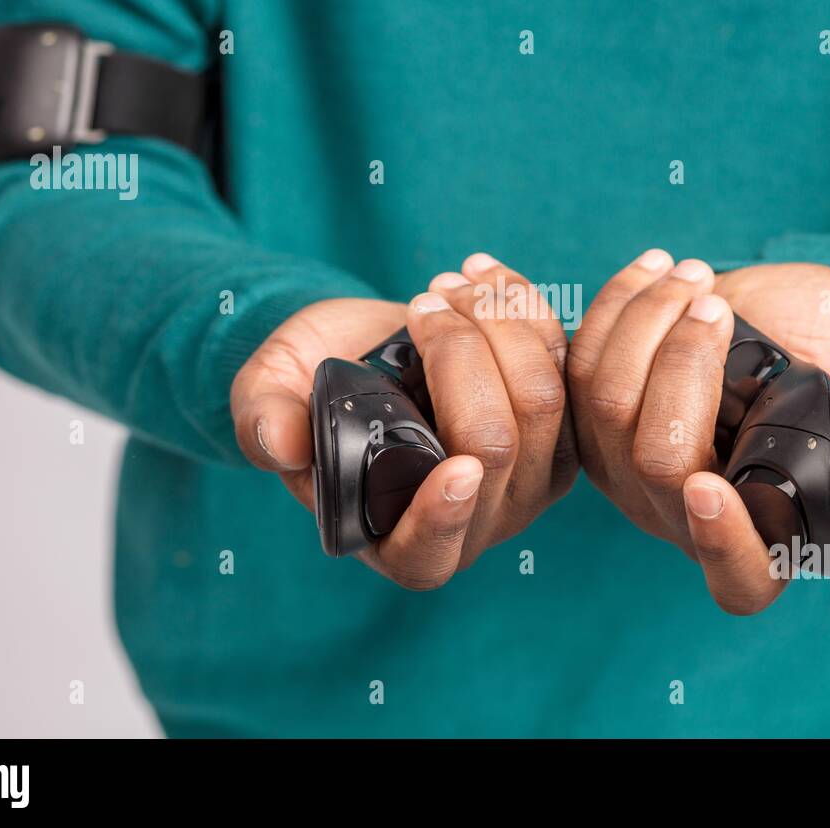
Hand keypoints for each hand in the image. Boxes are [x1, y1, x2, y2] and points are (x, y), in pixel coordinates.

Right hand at [230, 253, 577, 589]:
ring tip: (446, 283)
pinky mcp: (562, 423)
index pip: (430, 552)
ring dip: (496, 322)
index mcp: (396, 539)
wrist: (364, 345)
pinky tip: (484, 276)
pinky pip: (566, 366)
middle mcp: (474, 522)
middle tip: (419, 301)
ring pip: (542, 401)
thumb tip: (281, 442)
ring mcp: (531, 477)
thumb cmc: (310, 382)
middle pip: (496, 447)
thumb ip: (263, 418)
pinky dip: (526, 309)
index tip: (457, 469)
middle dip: (461, 356)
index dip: (446, 517)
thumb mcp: (267, 394)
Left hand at [568, 253, 829, 613]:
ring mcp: (631, 472)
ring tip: (694, 275)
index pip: (740, 577)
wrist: (782, 309)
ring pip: (607, 409)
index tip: (708, 486)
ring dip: (645, 325)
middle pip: (656, 464)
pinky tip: (654, 271)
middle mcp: (692, 514)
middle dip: (682, 368)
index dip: (720, 544)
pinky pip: (578, 370)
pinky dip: (613, 309)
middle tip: (716, 306)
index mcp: (773, 524)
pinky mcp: (593, 419)